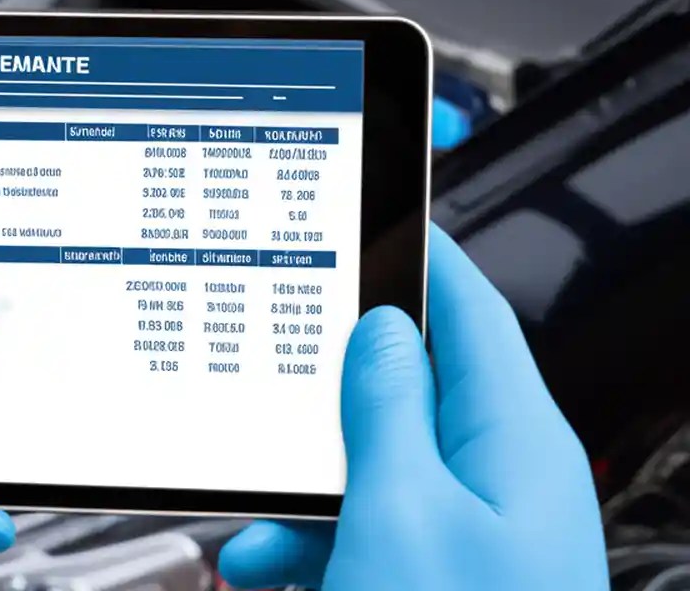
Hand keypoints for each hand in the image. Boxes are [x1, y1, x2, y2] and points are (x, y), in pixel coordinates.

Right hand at [219, 225, 607, 589]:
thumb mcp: (400, 513)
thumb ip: (386, 408)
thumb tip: (380, 329)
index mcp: (513, 441)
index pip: (472, 313)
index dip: (424, 257)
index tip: (375, 215)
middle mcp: (501, 477)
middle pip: (409, 390)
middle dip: (330, 391)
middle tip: (273, 371)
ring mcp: (473, 528)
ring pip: (377, 467)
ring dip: (308, 484)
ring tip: (256, 512)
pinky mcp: (441, 570)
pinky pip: (370, 526)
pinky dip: (314, 535)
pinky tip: (268, 554)